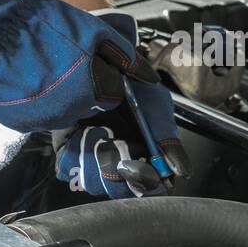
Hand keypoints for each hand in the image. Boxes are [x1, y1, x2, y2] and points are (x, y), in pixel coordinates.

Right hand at [0, 0, 158, 132]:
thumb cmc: (44, 26)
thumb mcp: (93, 31)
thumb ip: (123, 55)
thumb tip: (147, 76)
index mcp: (90, 90)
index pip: (111, 96)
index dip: (102, 77)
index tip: (87, 65)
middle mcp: (68, 112)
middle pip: (87, 107)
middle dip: (81, 89)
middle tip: (63, 65)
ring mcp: (41, 120)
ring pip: (62, 114)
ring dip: (58, 98)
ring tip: (44, 72)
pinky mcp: (18, 122)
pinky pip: (36, 117)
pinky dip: (35, 103)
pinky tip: (29, 82)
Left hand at [54, 12, 189, 197]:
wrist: (91, 57)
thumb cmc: (128, 76)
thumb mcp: (154, 102)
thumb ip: (166, 136)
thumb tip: (181, 171)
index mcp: (146, 151)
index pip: (151, 185)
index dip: (145, 182)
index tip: (139, 167)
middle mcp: (120, 157)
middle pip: (119, 190)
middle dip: (116, 171)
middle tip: (116, 147)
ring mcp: (92, 155)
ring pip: (92, 183)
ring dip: (94, 159)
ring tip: (97, 131)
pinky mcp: (67, 149)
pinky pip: (67, 170)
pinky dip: (72, 153)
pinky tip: (78, 131)